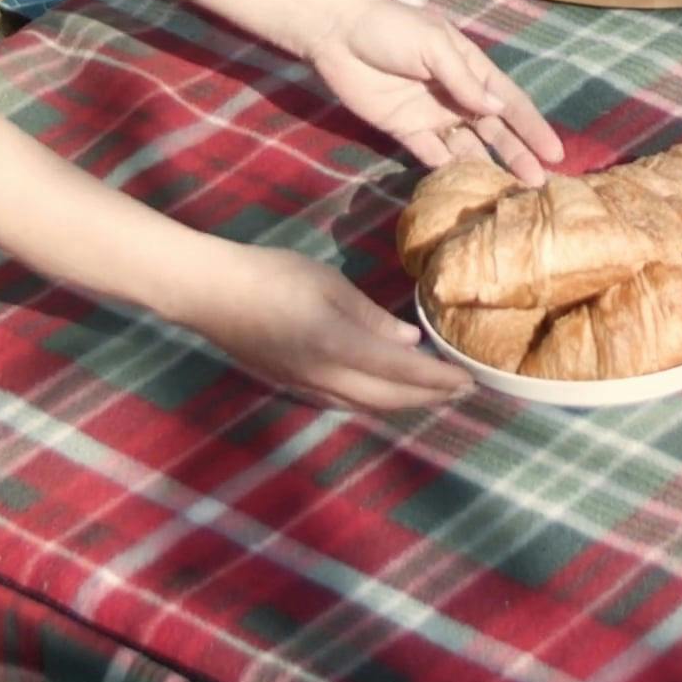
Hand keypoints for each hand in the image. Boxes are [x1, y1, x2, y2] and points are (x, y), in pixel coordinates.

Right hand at [166, 240, 470, 409]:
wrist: (211, 295)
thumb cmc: (272, 276)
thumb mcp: (328, 284)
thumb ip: (370, 316)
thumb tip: (408, 341)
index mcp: (341, 348)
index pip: (404, 372)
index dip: (439, 380)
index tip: (470, 381)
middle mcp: (328, 378)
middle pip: (390, 398)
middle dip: (430, 398)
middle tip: (462, 393)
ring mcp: (308, 387)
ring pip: (368, 405)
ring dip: (404, 404)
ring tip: (432, 396)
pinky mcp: (293, 385)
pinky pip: (345, 402)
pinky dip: (375, 401)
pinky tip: (382, 393)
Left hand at [304, 0, 562, 181]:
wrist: (336, 35)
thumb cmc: (391, 30)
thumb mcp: (434, 46)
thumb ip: (464, 80)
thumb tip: (499, 108)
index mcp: (470, 68)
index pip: (510, 101)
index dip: (532, 127)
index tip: (555, 153)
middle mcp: (456, 95)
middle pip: (494, 130)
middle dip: (517, 154)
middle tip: (538, 184)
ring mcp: (432, 115)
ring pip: (468, 146)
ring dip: (488, 166)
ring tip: (509, 193)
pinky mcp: (405, 130)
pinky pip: (433, 155)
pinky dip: (450, 171)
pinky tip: (467, 189)